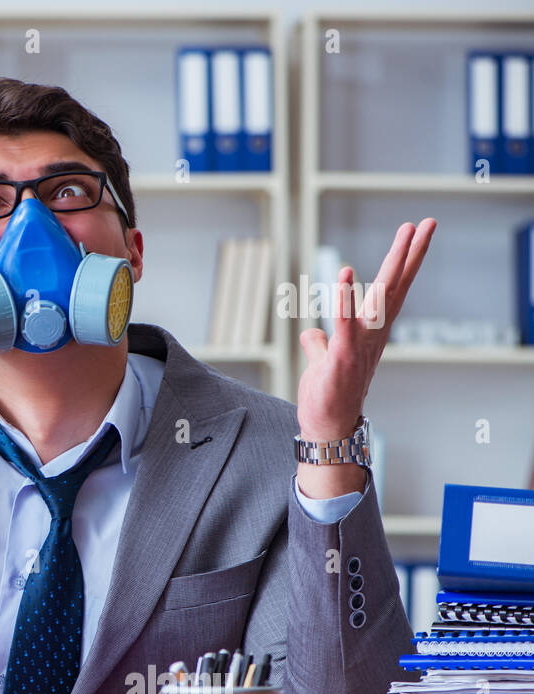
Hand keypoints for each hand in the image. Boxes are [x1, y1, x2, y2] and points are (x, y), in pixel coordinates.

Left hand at [294, 218, 434, 498]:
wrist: (327, 427)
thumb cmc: (327, 396)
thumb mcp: (322, 363)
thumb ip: (319, 345)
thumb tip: (310, 335)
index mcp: (369, 332)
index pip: (391, 289)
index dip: (405, 261)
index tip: (417, 232)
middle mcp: (371, 335)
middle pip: (395, 287)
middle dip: (410, 254)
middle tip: (426, 222)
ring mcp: (359, 345)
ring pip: (379, 300)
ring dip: (391, 267)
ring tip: (404, 236)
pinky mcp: (340, 358)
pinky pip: (344, 325)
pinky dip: (344, 300)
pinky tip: (344, 274)